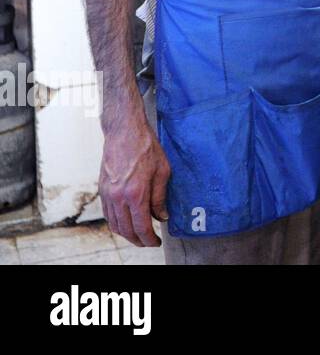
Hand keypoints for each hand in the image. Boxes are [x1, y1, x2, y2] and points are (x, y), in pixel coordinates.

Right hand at [99, 109, 170, 247]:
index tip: (156, 242)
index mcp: (136, 194)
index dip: (149, 239)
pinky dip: (117, 223)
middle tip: (149, 242)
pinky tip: (126, 221)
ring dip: (126, 234)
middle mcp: (118, 197)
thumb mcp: (162, 171)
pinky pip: (107, 214)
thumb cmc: (146, 148)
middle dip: (138, 240)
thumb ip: (160, 197)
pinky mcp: (102, 190)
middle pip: (126, 230)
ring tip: (139, 234)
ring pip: (114, 225)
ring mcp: (107, 194)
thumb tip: (161, 216)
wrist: (124, 132)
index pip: (141, 227)